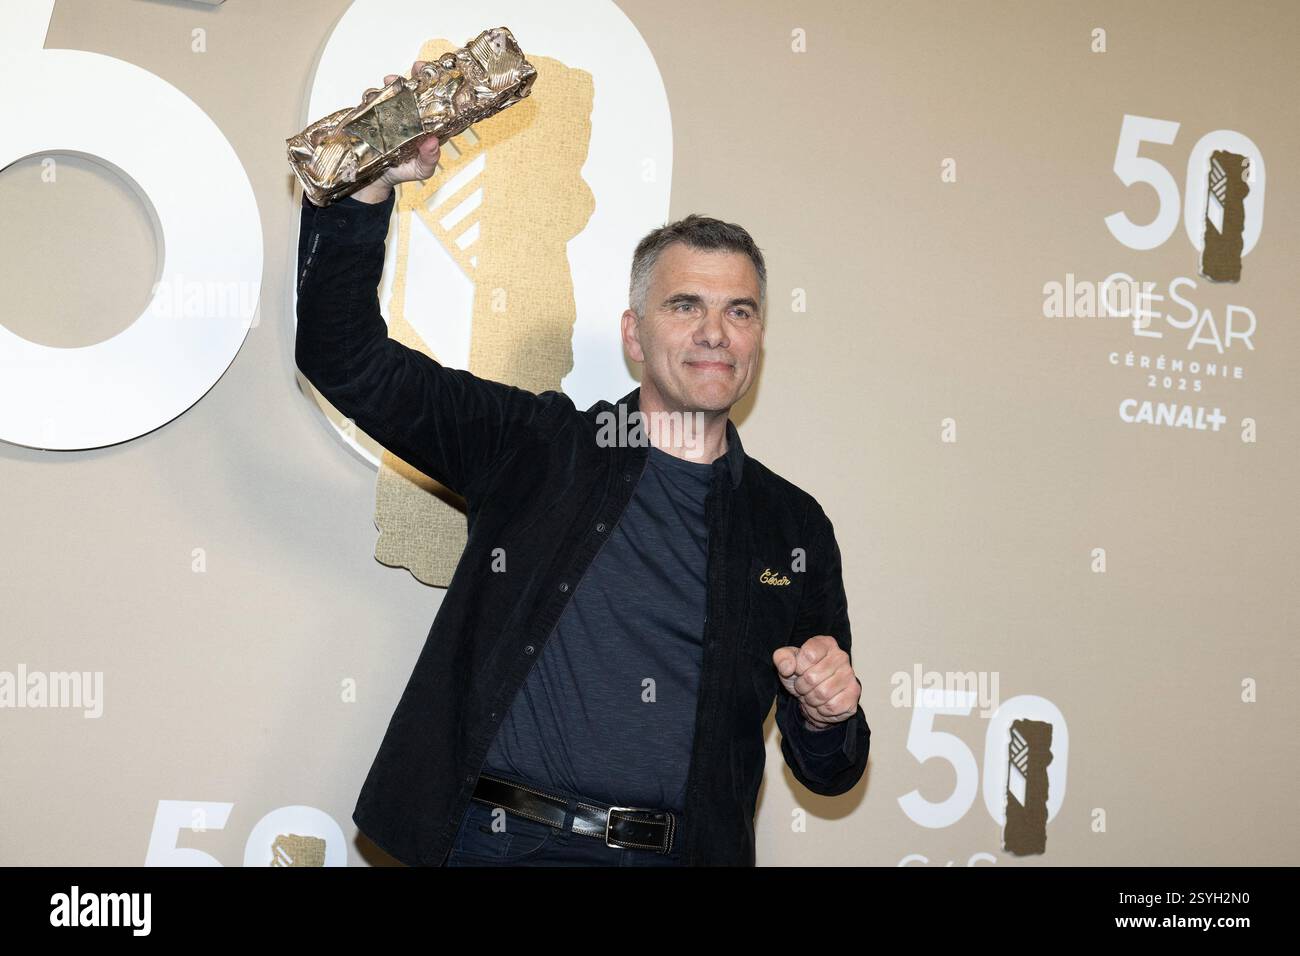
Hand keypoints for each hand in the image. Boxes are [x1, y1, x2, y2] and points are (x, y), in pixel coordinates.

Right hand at [351, 60, 441, 202]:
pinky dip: (371, 96)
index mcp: (426, 125)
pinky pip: (371, 101)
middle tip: (416, 68)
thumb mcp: (422, 170)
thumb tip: (432, 142)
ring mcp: (390, 114)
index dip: (439, 86)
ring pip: (393, 91)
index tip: (440, 75)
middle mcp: (409, 115)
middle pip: (415, 90)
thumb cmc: (404, 171)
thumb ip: (429, 159)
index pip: (436, 102)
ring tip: (389, 81)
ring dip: (392, 83)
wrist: (375, 180)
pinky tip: (371, 98)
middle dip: (416, 75)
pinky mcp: (372, 116)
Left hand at [772, 635, 860, 730]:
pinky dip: (822, 709)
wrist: (814, 696)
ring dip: (811, 699)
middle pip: (812, 677)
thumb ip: (782, 658)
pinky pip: (832, 707)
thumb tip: (788, 668)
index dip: (798, 667)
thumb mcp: (786, 663)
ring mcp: (850, 675)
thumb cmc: (801, 675)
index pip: (808, 655)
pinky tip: (823, 703)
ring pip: (822, 693)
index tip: (799, 670)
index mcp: (825, 643)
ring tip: (813, 694)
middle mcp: (841, 656)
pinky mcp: (854, 694)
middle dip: (802, 687)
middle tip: (804, 686)